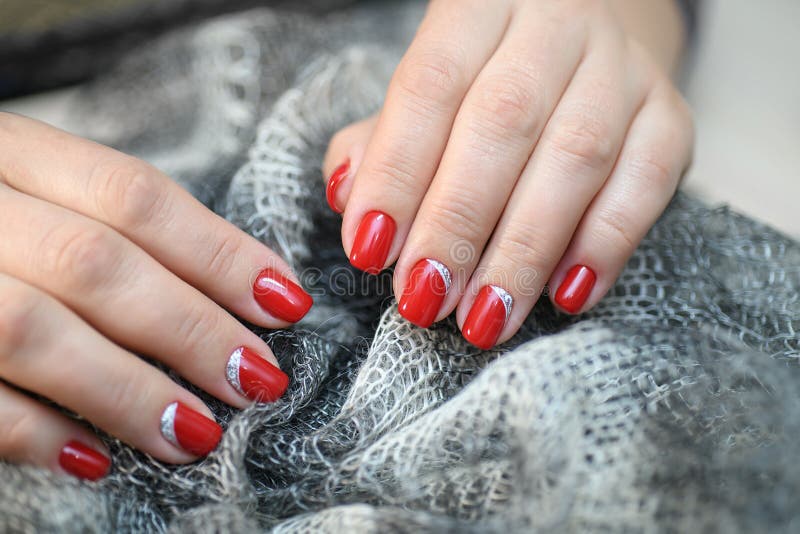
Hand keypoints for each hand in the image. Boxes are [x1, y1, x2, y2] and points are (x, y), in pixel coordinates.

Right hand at [0, 113, 311, 478]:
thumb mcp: (28, 195)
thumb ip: (103, 226)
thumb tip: (231, 291)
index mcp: (3, 149)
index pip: (134, 195)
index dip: (220, 252)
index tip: (286, 303)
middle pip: (98, 262)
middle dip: (192, 328)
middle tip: (258, 379)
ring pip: (33, 328)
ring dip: (128, 389)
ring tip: (198, 433)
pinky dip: (36, 431)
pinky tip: (99, 458)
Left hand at [323, 0, 692, 348]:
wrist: (582, 45)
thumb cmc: (484, 82)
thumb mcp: (423, 94)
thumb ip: (381, 141)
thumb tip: (350, 197)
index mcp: (479, 6)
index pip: (431, 84)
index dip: (397, 172)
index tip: (370, 252)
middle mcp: (555, 23)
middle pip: (503, 121)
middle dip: (457, 221)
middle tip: (424, 299)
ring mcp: (621, 68)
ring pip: (576, 156)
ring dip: (524, 250)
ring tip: (484, 316)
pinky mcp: (671, 114)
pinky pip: (648, 180)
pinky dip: (605, 244)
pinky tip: (565, 295)